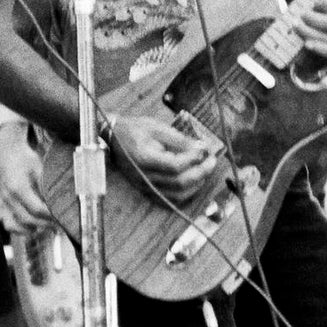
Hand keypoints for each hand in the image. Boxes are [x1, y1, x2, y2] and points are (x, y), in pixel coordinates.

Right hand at [0, 124, 51, 234]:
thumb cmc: (25, 158)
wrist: (6, 151)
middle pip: (27, 219)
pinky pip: (10, 223)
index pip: (36, 209)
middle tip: (59, 226)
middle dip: (44, 224)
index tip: (61, 219)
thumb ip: (45, 187)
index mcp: (19, 187)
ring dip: (34, 228)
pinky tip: (34, 227)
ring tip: (49, 227)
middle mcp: (9, 197)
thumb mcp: (39, 168)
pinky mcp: (3, 204)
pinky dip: (21, 228)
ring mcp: (4, 201)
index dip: (50, 216)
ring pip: (17, 224)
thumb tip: (57, 203)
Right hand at [107, 114, 222, 208]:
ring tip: (205, 170)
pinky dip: (186, 193)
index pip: (175, 166)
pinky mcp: (148, 191)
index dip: (194, 159)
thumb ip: (180, 139)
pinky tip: (194, 182)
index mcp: (145, 158)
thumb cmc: (134, 130)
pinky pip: (171, 199)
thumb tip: (202, 147)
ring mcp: (146, 186)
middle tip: (212, 160)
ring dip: (197, 184)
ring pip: (178, 194)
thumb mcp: (157, 127)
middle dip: (201, 172)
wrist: (113, 139)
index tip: (206, 149)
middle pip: (179, 182)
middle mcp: (145, 177)